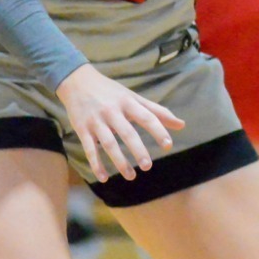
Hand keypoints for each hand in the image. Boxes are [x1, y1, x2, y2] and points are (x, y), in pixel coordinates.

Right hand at [56, 63, 183, 181]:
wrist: (77, 81)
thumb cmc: (111, 91)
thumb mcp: (133, 97)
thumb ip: (156, 111)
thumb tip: (182, 125)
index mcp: (128, 102)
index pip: (146, 117)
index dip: (158, 130)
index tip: (168, 145)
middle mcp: (112, 112)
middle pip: (127, 133)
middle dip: (138, 150)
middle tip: (148, 166)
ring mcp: (96, 121)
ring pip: (108, 144)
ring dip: (119, 161)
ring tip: (131, 176)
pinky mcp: (82, 130)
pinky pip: (89, 149)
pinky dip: (96, 164)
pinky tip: (104, 177)